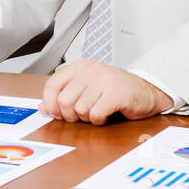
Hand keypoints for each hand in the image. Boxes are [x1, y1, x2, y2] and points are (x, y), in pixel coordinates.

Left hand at [39, 60, 174, 125]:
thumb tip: (43, 108)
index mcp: (79, 67)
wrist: (145, 91)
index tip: (59, 113)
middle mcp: (90, 70)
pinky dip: (99, 121)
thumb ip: (63, 96)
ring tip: (97, 112)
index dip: (51, 104)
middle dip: (71, 115)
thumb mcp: (85, 89)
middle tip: (82, 116)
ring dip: (87, 118)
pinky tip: (106, 115)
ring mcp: (103, 80)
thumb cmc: (113, 91)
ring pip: (80, 109)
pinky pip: (96, 114)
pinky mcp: (116, 93)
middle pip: (64, 101)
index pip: (52, 85)